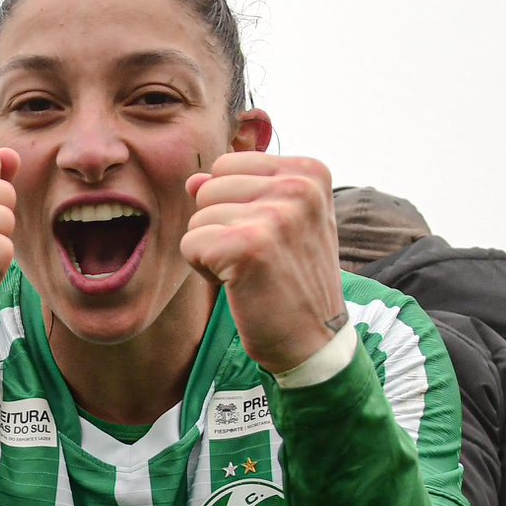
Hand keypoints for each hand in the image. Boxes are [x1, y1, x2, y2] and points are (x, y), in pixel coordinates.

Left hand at [182, 153, 345, 373]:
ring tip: (251, 273)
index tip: (266, 237)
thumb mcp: (277, 224)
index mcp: (309, 172)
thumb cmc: (293, 281)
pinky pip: (191, 244)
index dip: (232, 204)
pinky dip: (204, 271)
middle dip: (219, 226)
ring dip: (213, 251)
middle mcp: (299, 186)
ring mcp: (276, 214)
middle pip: (210, 188)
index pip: (228, 165)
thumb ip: (237, 192)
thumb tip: (192, 181)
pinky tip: (239, 285)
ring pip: (198, 217)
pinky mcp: (249, 246)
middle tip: (257, 259)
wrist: (314, 340)